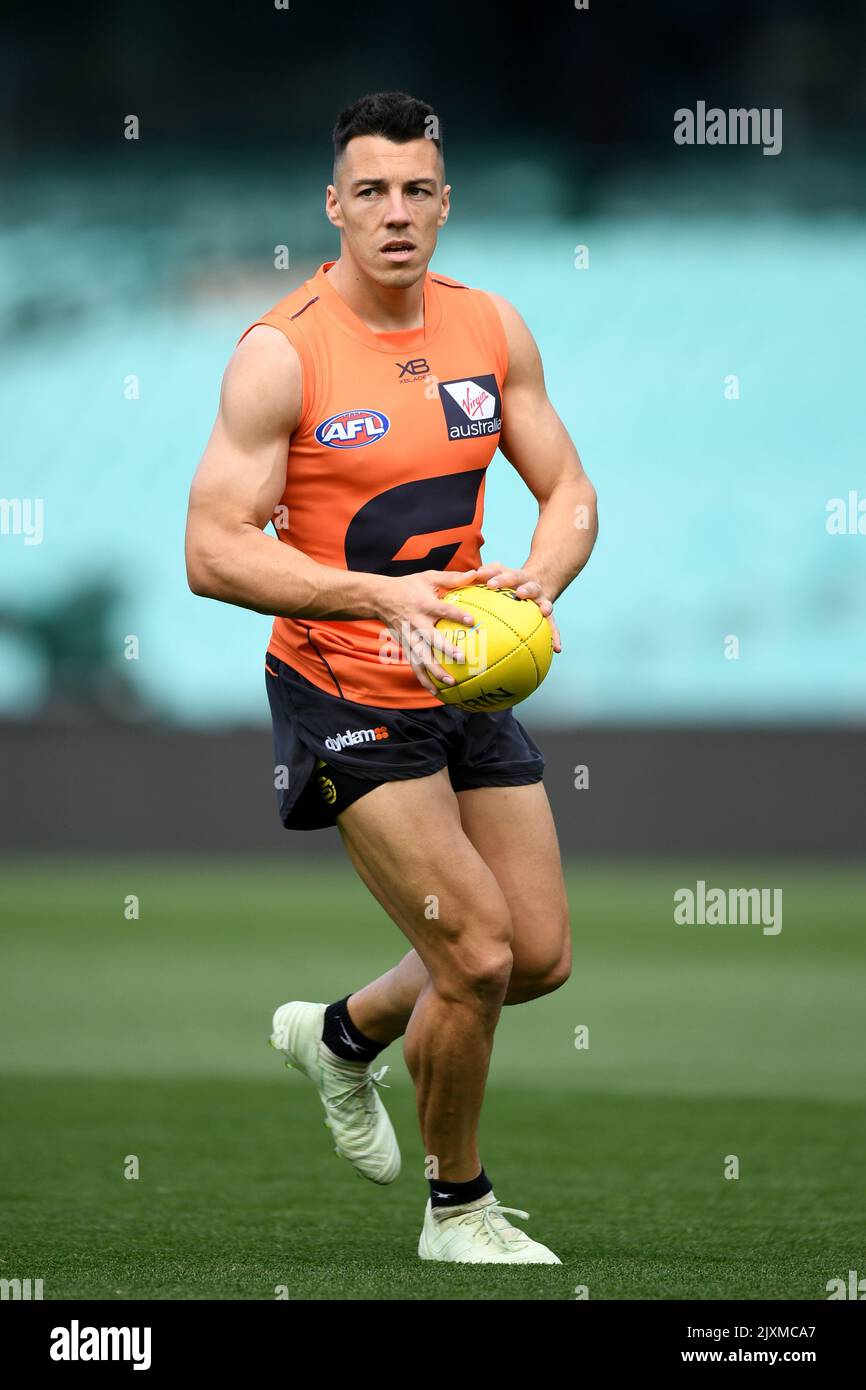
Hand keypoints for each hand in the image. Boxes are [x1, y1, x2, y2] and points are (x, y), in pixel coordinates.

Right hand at [375, 568, 479, 694]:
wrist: (379, 598)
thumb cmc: (409, 586)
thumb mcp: (429, 577)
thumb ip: (453, 578)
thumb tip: (476, 574)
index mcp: (424, 605)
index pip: (443, 610)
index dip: (457, 615)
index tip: (472, 621)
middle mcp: (416, 623)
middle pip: (431, 638)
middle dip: (445, 648)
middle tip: (461, 657)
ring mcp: (410, 638)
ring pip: (422, 658)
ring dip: (435, 671)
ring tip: (451, 683)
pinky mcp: (406, 647)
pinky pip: (415, 666)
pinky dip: (425, 680)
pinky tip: (437, 693)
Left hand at [473, 560, 561, 651]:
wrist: (537, 580)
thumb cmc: (509, 581)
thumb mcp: (499, 573)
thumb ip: (488, 573)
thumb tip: (475, 573)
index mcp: (517, 577)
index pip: (508, 575)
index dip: (499, 578)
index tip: (490, 583)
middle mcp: (531, 587)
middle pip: (529, 586)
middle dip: (525, 589)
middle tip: (519, 593)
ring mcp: (541, 599)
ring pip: (545, 602)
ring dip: (545, 606)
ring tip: (545, 611)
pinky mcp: (548, 613)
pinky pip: (553, 626)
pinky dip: (555, 636)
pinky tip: (558, 649)